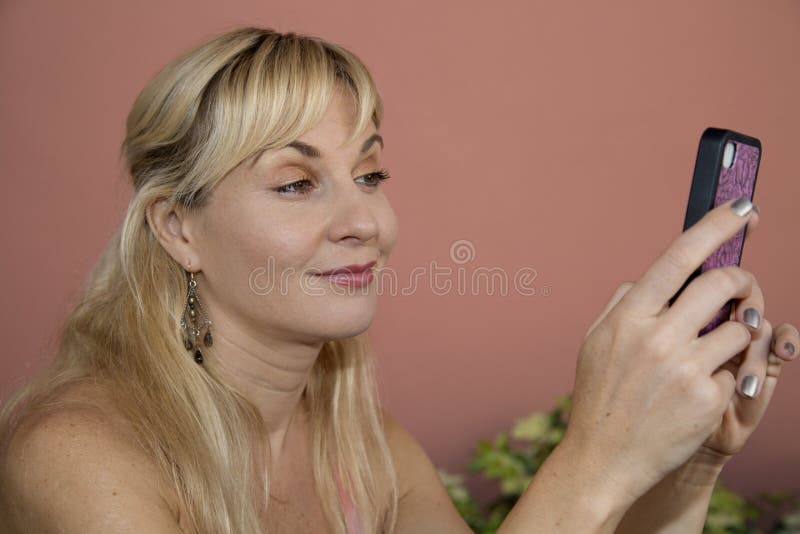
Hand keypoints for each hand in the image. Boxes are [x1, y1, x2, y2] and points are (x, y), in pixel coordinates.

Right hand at [564, 197, 766, 506]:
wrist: (603, 460)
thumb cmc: (599, 396)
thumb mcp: (595, 342)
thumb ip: (623, 303)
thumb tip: (653, 276)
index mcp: (629, 317)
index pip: (680, 257)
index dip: (716, 226)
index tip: (743, 208)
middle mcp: (657, 337)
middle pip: (722, 284)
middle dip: (742, 280)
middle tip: (742, 287)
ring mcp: (685, 370)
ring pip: (740, 328)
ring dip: (739, 331)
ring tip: (718, 346)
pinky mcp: (708, 400)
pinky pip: (739, 369)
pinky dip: (730, 372)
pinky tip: (704, 387)